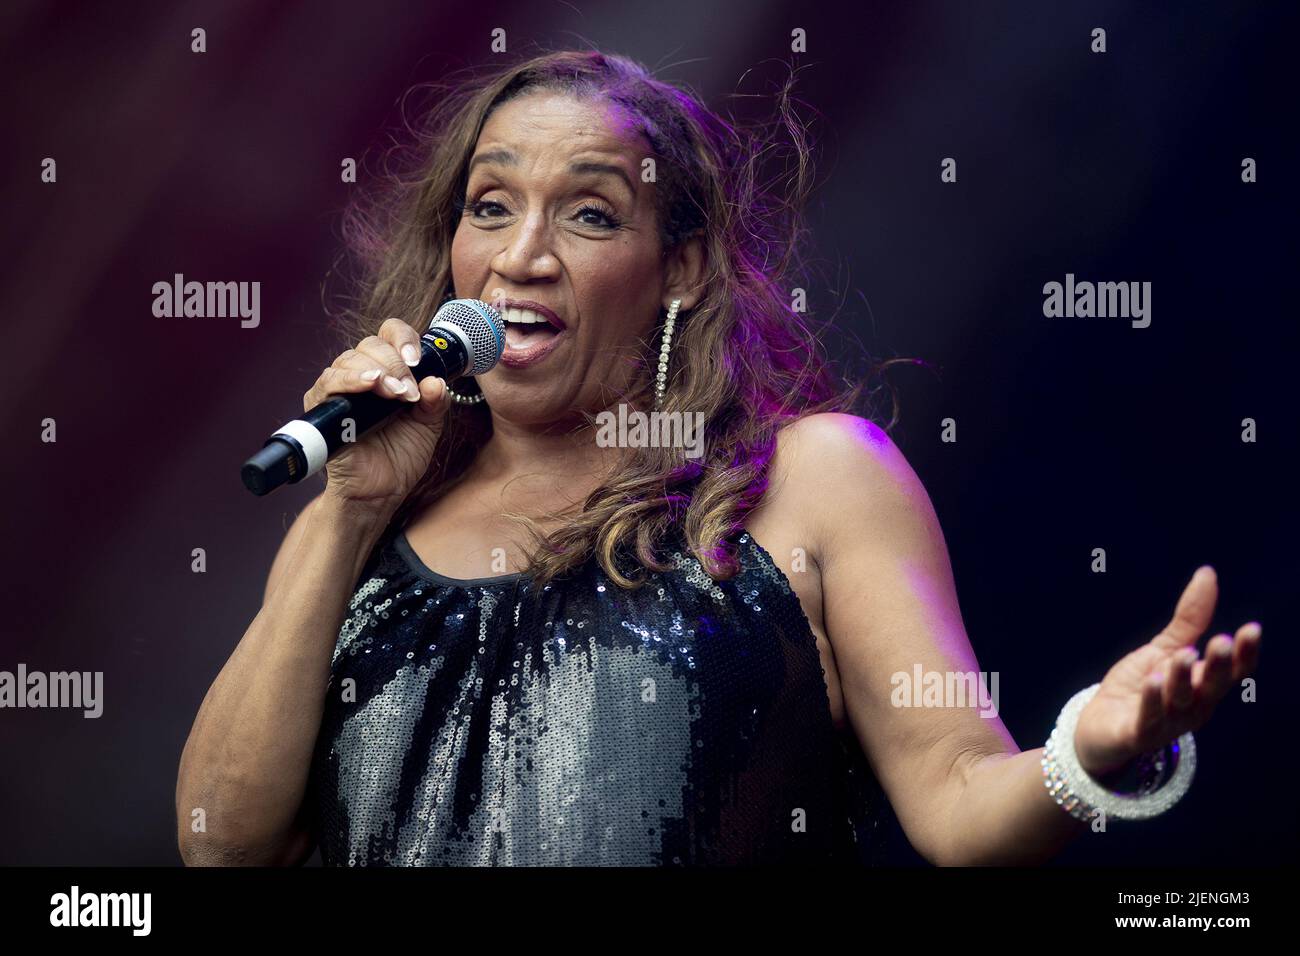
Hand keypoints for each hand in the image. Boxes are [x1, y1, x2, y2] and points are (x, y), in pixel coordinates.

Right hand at [303, 318, 450, 510]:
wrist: (381, 491)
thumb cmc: (401, 456)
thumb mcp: (429, 426)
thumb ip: (436, 402)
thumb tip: (437, 381)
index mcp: (389, 372)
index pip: (390, 335)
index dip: (404, 339)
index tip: (418, 360)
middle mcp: (363, 374)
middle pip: (371, 344)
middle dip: (395, 363)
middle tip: (409, 392)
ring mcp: (340, 389)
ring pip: (350, 358)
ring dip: (378, 371)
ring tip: (395, 394)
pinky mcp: (322, 406)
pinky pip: (328, 381)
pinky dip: (350, 379)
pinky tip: (368, 384)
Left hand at [1072, 566, 1260, 777]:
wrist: (1100, 725)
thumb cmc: (1141, 686)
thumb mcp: (1165, 648)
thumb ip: (1189, 619)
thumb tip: (1207, 573)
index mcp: (1202, 685)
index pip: (1232, 672)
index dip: (1245, 654)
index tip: (1252, 629)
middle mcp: (1192, 706)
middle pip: (1212, 687)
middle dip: (1219, 665)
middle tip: (1222, 641)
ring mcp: (1167, 723)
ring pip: (1179, 700)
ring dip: (1183, 678)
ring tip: (1183, 654)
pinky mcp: (1138, 733)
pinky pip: (1148, 718)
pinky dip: (1152, 700)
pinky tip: (1153, 680)